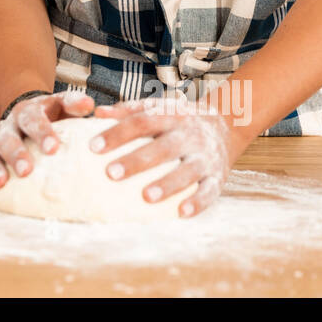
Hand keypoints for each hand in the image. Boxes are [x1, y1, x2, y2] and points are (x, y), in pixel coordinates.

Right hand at [0, 89, 94, 196]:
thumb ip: (74, 104)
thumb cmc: (51, 115)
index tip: (53, 148)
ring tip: (1, 183)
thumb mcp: (62, 105)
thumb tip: (89, 105)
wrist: (28, 114)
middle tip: (26, 171)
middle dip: (16, 154)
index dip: (42, 132)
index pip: (33, 119)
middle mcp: (9, 126)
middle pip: (8, 138)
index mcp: (28, 111)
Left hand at [90, 96, 237, 217]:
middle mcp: (189, 135)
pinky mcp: (218, 176)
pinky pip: (209, 191)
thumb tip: (97, 112)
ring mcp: (205, 156)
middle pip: (162, 147)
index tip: (93, 147)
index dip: (117, 133)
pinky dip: (197, 203)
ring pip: (187, 170)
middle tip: (110, 173)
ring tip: (146, 197)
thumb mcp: (159, 107)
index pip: (141, 121)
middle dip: (136, 161)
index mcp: (171, 115)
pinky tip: (181, 213)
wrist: (227, 125)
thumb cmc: (180, 119)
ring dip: (167, 184)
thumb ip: (129, 110)